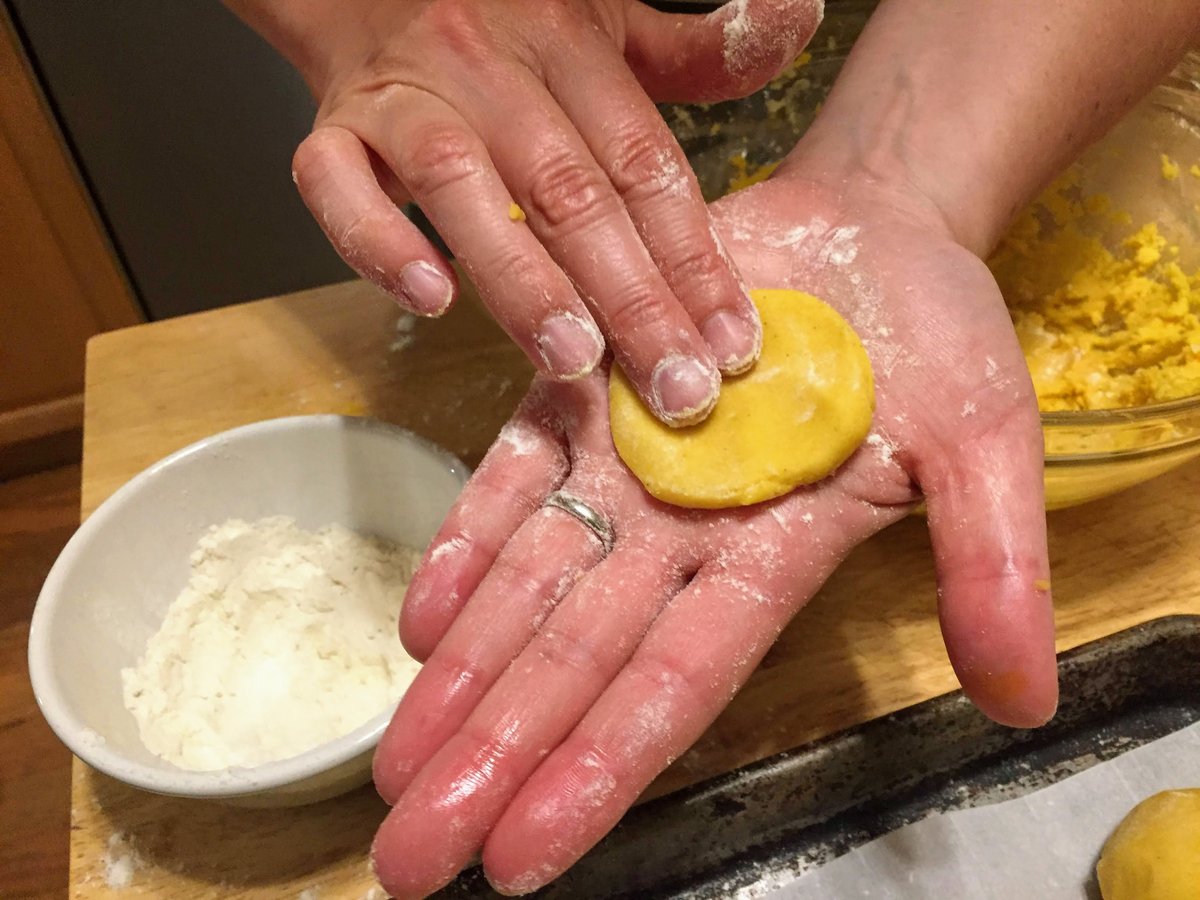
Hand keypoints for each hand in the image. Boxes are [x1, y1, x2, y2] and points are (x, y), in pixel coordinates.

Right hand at [232, 0, 822, 423]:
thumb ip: (696, 50)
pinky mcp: (332, 130)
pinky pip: (336, 185)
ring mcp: (405, 99)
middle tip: (672, 385)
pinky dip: (378, 241)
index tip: (730, 342)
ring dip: (521, 281)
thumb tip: (795, 23)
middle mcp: (489, 68)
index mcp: (569, 42)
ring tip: (572, 361)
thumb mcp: (610, 22)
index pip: (644, 163)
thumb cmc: (505, 20)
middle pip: (569, 190)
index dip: (693, 257)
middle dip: (629, 298)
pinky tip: (430, 298)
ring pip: (464, 188)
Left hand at [366, 172, 1057, 896]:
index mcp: (772, 556)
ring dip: (461, 673)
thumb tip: (1023, 697)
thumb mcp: (986, 440)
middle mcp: (682, 528)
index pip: (674, 683)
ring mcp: (626, 459)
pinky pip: (516, 472)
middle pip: (575, 658)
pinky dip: (466, 537)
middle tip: (413, 854)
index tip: (520, 856)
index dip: (598, 767)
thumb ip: (991, 562)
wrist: (868, 224)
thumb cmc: (936, 333)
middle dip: (493, 755)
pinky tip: (421, 617)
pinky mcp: (587, 384)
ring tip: (397, 763)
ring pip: (529, 583)